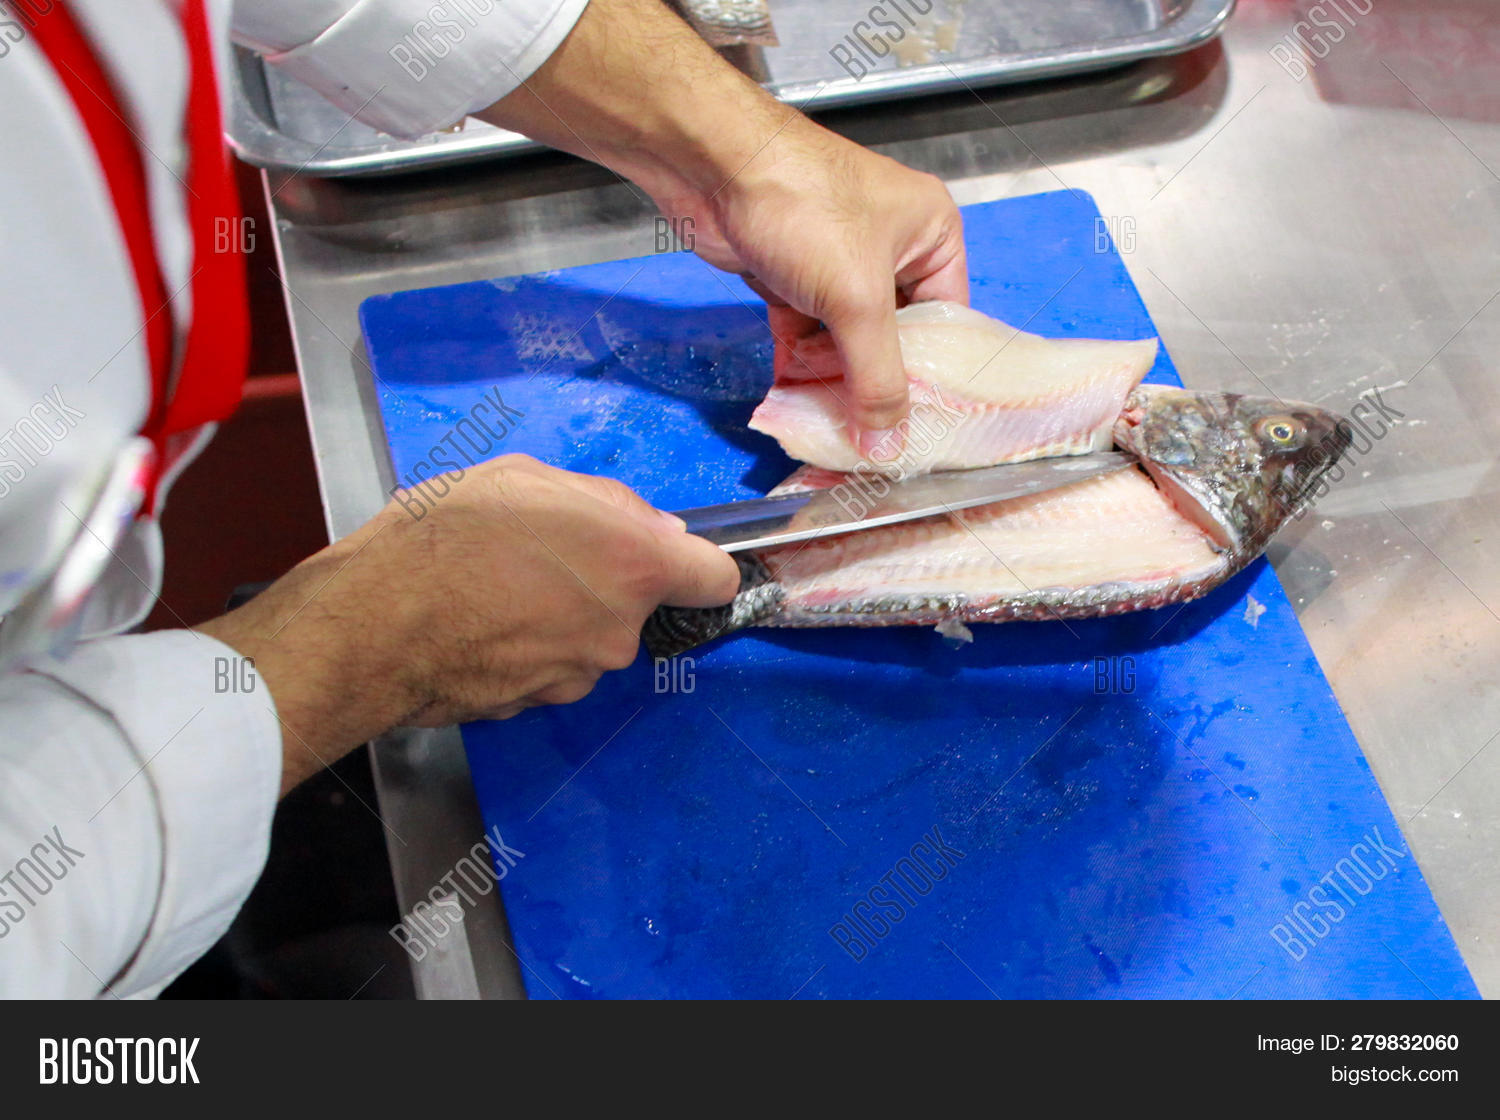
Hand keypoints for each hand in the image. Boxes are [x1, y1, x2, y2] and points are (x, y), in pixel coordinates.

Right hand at [199, 455, 739, 792]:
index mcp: (634, 565)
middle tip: (539, 552)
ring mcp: (578, 676)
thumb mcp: (527, 478)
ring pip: (590, 639)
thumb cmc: (448, 533)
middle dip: (603, 583)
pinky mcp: (536, 707)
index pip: (715, 578)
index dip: (697, 565)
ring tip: (495, 587)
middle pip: (638, 606)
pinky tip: (477, 624)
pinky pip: (547, 667)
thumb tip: (653, 527)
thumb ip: (605, 504)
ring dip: (560, 617)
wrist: (374, 623)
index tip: (667, 557)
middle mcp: (620, 631)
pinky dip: (525, 650)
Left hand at [650, 119, 967, 455]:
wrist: (713, 165)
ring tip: (832, 427)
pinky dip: (800, 362)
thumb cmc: (803, 205)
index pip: (947, 319)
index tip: (922, 425)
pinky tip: (795, 399)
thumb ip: (877, 377)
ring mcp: (837, 259)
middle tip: (872, 436)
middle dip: (876, 382)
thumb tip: (889, 443)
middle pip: (894, 334)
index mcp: (931, 234)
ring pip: (846, 337)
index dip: (934, 374)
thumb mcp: (857, 299)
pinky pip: (806, 331)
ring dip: (835, 378)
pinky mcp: (792, 273)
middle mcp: (890, 245)